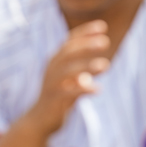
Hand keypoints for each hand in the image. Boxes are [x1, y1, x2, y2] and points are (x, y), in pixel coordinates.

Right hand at [26, 20, 109, 135]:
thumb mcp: (71, 80)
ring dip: (86, 67)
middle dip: (86, 46)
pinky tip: (97, 90)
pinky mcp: (53, 99)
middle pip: (68, 52)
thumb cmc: (59, 96)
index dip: (85, 32)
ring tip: (105, 65)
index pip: (70, 41)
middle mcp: (51, 69)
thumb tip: (104, 64)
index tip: (102, 26)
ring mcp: (51, 83)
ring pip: (68, 71)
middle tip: (105, 42)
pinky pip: (68, 92)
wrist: (40, 120)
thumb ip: (84, 71)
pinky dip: (82, 90)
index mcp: (56, 60)